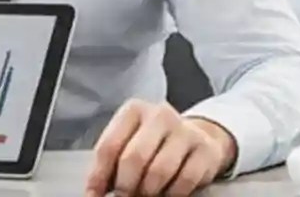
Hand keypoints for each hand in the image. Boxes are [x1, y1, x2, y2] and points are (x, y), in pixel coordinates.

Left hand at [85, 99, 236, 196]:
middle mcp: (159, 114)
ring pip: (159, 171)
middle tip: (125, 196)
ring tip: (146, 193)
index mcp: (133, 110)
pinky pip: (184, 181)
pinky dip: (172, 194)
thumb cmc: (152, 144)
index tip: (95, 195)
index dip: (98, 177)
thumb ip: (110, 163)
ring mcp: (185, 130)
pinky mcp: (205, 150)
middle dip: (126, 186)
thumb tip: (94, 193)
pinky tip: (167, 191)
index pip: (109, 146)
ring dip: (148, 191)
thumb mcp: (129, 143)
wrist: (196, 138)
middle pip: (134, 158)